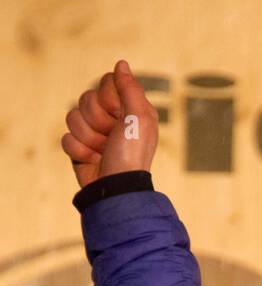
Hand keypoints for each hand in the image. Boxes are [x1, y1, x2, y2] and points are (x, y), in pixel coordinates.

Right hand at [61, 59, 158, 188]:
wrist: (116, 189)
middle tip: (111, 137)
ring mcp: (93, 134)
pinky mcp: (79, 148)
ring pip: (72, 117)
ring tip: (103, 152)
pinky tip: (93, 161)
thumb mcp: (140, 119)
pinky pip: (66, 138)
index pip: (105, 82)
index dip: (108, 97)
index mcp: (128, 109)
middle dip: (97, 120)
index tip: (118, 114)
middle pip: (86, 98)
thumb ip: (130, 88)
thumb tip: (120, 64)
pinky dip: (79, 151)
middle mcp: (111, 119)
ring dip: (88, 138)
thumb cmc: (131, 155)